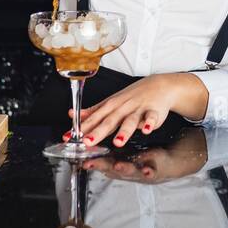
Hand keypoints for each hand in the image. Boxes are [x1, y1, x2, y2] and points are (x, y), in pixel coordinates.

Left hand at [68, 74, 188, 148]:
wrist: (158, 85)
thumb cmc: (133, 96)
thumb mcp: (111, 102)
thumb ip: (93, 111)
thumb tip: (73, 115)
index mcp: (111, 106)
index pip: (94, 118)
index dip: (82, 128)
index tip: (69, 137)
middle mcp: (123, 108)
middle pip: (109, 121)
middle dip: (98, 131)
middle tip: (88, 141)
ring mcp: (138, 109)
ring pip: (130, 121)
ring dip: (124, 131)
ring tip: (118, 141)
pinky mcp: (153, 111)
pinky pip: (151, 117)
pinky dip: (150, 123)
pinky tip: (147, 129)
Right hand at [79, 129, 207, 183]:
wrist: (172, 159)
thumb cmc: (144, 155)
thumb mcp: (124, 149)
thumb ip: (106, 139)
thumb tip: (87, 131)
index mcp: (118, 162)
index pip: (102, 161)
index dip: (91, 160)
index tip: (80, 159)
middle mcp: (128, 170)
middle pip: (113, 169)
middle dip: (102, 165)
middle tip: (90, 164)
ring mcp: (141, 172)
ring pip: (131, 172)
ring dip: (124, 169)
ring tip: (118, 165)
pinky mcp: (156, 170)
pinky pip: (152, 172)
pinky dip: (148, 171)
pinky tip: (147, 169)